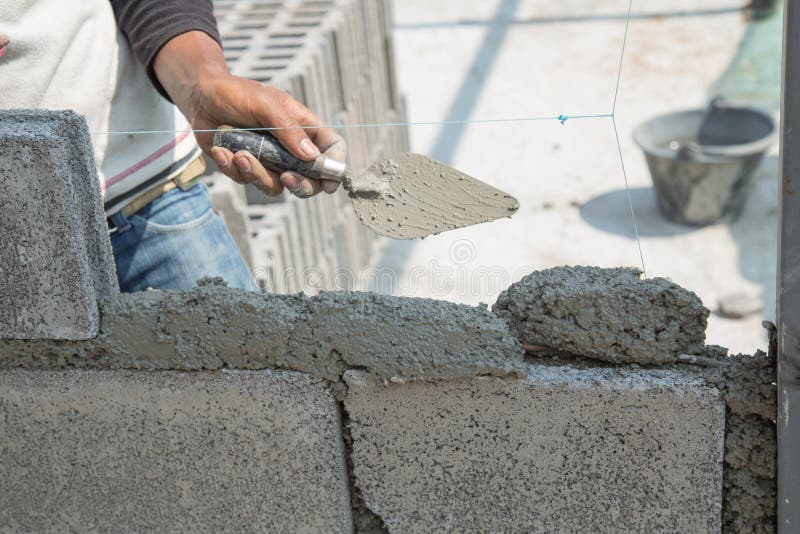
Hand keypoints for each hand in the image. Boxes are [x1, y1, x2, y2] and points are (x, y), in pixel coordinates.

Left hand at [153, 31, 345, 197]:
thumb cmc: (236, 93)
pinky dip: (233, 168)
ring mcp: (269, 161)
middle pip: (310, 179)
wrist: (200, 96)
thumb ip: (288, 129)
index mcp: (303, 127)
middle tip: (287, 178)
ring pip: (276, 186)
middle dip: (301, 185)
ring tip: (239, 155)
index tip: (328, 182)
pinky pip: (247, 180)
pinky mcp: (246, 168)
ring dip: (258, 174)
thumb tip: (311, 155)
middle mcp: (290, 148)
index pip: (331, 148)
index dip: (334, 167)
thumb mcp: (266, 104)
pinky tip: (221, 151)